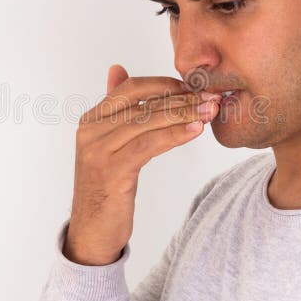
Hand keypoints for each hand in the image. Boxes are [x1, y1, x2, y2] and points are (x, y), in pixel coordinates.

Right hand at [63, 64, 219, 264]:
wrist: (92, 232)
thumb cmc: (106, 188)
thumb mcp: (108, 143)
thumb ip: (115, 109)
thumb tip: (118, 68)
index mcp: (91, 119)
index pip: (130, 88)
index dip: (163, 84)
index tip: (193, 87)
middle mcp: (90, 130)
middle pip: (142, 103)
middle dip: (180, 99)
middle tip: (210, 97)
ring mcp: (98, 150)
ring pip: (147, 122)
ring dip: (183, 114)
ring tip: (209, 112)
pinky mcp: (111, 171)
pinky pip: (148, 145)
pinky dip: (174, 135)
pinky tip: (195, 131)